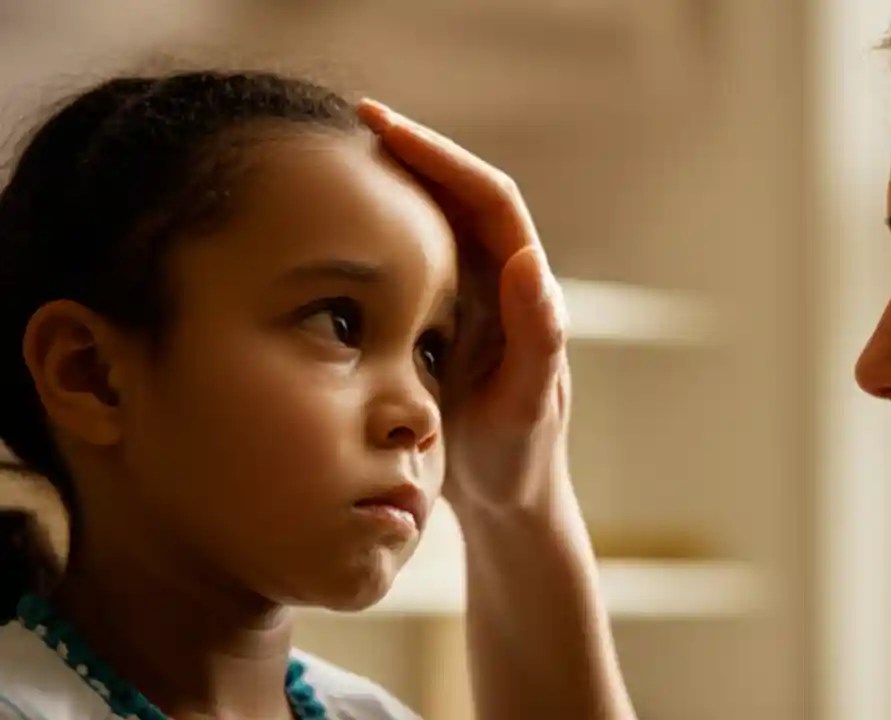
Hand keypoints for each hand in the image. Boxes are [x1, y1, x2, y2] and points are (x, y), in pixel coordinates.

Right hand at [357, 99, 571, 515]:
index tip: (385, 128)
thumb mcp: (526, 404)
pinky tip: (338, 227)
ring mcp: (473, 300)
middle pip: (460, 195)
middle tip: (353, 123)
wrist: (504, 503)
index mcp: (528, 290)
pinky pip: (413, 261)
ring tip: (340, 157)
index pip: (489, 199)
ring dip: (396, 185)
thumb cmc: (519, 459)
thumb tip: (530, 261)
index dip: (442, 157)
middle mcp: (504, 284)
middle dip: (413, 154)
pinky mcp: (444, 323)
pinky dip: (381, 233)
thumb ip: (535, 338)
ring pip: (435, 222)